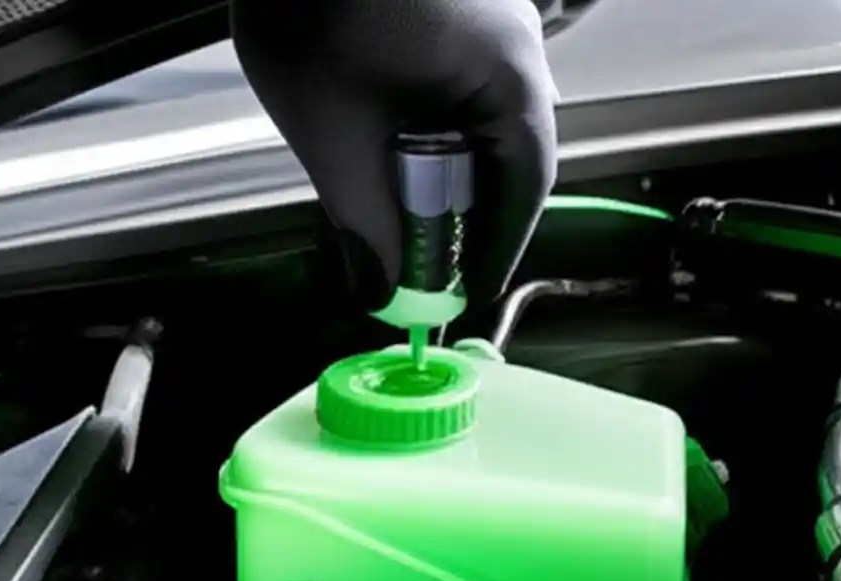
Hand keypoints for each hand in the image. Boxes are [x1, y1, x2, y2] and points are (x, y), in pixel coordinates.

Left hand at [232, 0, 557, 310]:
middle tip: (422, 257)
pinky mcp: (458, 6)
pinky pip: (461, 82)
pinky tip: (386, 138)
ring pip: (481, 116)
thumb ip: (364, 220)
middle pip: (508, 152)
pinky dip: (429, 124)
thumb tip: (379, 288)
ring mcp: (491, 16)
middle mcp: (518, 42)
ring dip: (441, 166)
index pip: (527, 183)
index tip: (470, 291)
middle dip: (463, 209)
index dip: (500, 246)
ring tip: (393, 198)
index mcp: (512, 73)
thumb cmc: (313, 3)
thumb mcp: (334, 131)